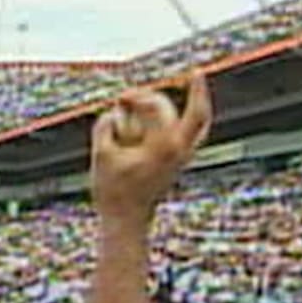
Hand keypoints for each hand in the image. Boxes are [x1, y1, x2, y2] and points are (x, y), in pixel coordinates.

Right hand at [90, 73, 212, 225]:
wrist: (127, 219)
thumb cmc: (114, 191)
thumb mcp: (101, 155)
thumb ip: (105, 126)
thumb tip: (115, 111)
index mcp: (162, 146)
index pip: (155, 106)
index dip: (137, 97)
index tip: (120, 101)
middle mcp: (178, 149)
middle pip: (169, 108)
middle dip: (149, 98)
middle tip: (127, 98)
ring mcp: (183, 155)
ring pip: (200, 117)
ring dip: (194, 98)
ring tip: (186, 83)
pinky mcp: (181, 160)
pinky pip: (197, 129)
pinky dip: (197, 113)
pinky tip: (197, 96)